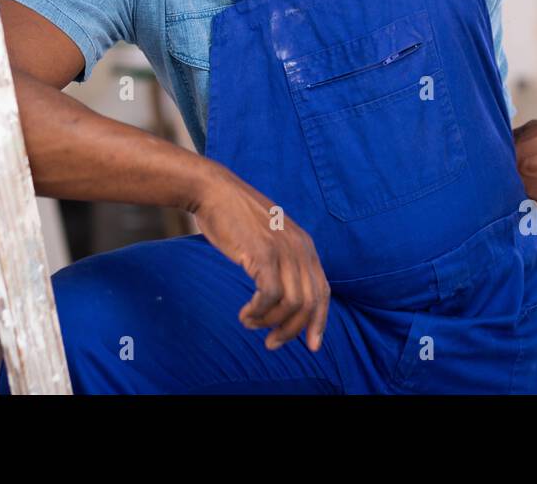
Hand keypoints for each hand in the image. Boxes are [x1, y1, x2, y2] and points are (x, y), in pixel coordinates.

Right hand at [191, 171, 329, 352]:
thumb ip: (283, 260)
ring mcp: (283, 250)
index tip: (312, 346)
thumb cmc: (235, 218)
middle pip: (309, 303)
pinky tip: (245, 314)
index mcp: (305, 245)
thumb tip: (286, 296)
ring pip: (291, 303)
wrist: (214, 191)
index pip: (323, 292)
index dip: (319, 321)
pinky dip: (258, 312)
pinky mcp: (263, 253)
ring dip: (270, 322)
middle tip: (272, 344)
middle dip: (292, 330)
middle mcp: (300, 248)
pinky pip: (270, 295)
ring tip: (251, 323)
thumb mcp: (270, 238)